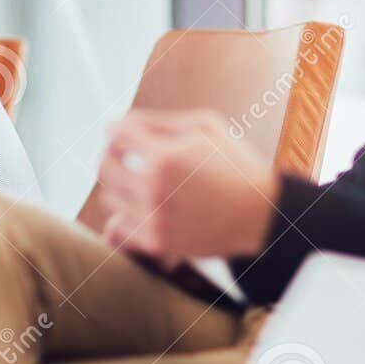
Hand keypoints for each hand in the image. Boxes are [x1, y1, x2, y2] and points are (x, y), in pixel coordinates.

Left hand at [95, 110, 278, 261]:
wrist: (261, 214)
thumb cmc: (234, 163)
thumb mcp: (206, 127)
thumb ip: (159, 121)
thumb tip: (116, 125)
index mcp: (165, 156)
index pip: (116, 134)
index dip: (116, 130)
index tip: (121, 133)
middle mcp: (154, 188)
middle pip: (103, 165)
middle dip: (110, 154)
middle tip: (121, 154)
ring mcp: (154, 217)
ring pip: (109, 196)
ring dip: (118, 185)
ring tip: (138, 180)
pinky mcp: (156, 242)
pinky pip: (119, 225)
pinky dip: (125, 213)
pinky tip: (142, 204)